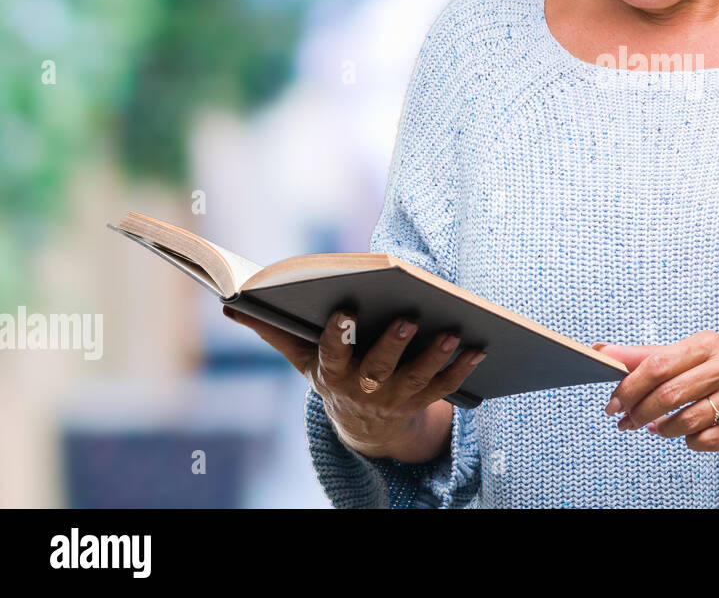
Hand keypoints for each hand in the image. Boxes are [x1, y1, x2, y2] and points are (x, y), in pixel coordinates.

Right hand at [222, 306, 485, 460]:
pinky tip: (479, 347)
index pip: (332, 354)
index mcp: (331, 373)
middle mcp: (362, 390)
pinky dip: (461, 369)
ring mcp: (393, 400)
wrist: (363, 427)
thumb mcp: (302, 357)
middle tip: (409, 316)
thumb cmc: (332, 373)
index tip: (345, 310)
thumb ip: (273, 330)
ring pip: (416, 380)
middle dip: (393, 344)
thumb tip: (228, 302)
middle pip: (378, 368)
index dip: (338, 335)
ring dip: (435, 356)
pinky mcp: (421, 404)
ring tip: (454, 330)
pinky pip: (444, 388)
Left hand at [594, 332, 718, 450]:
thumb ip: (648, 355)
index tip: (614, 402)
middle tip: (627, 421)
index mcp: (707, 344)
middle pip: (669, 395)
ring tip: (657, 428)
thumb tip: (602, 352)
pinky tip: (687, 435)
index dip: (629, 386)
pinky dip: (689, 442)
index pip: (657, 365)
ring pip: (686, 421)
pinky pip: (707, 440)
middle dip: (640, 412)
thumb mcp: (692, 352)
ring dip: (663, 429)